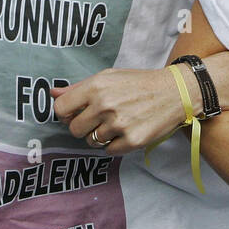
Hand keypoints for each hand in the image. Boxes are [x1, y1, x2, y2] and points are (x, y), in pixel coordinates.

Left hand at [52, 67, 186, 153]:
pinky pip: (108, 151)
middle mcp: (105, 105)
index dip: (64, 113)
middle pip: (73, 129)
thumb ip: (78, 87)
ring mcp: (118, 124)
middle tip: (98, 119)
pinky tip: (125, 131)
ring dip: (99, 136)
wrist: (176, 92)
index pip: (60, 109)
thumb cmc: (139, 83)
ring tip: (115, 123)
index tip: (74, 113)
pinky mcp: (132, 141)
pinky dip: (114, 145)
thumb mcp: (108, 77)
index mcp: (96, 87)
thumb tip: (52, 93)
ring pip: (91, 141)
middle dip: (82, 126)